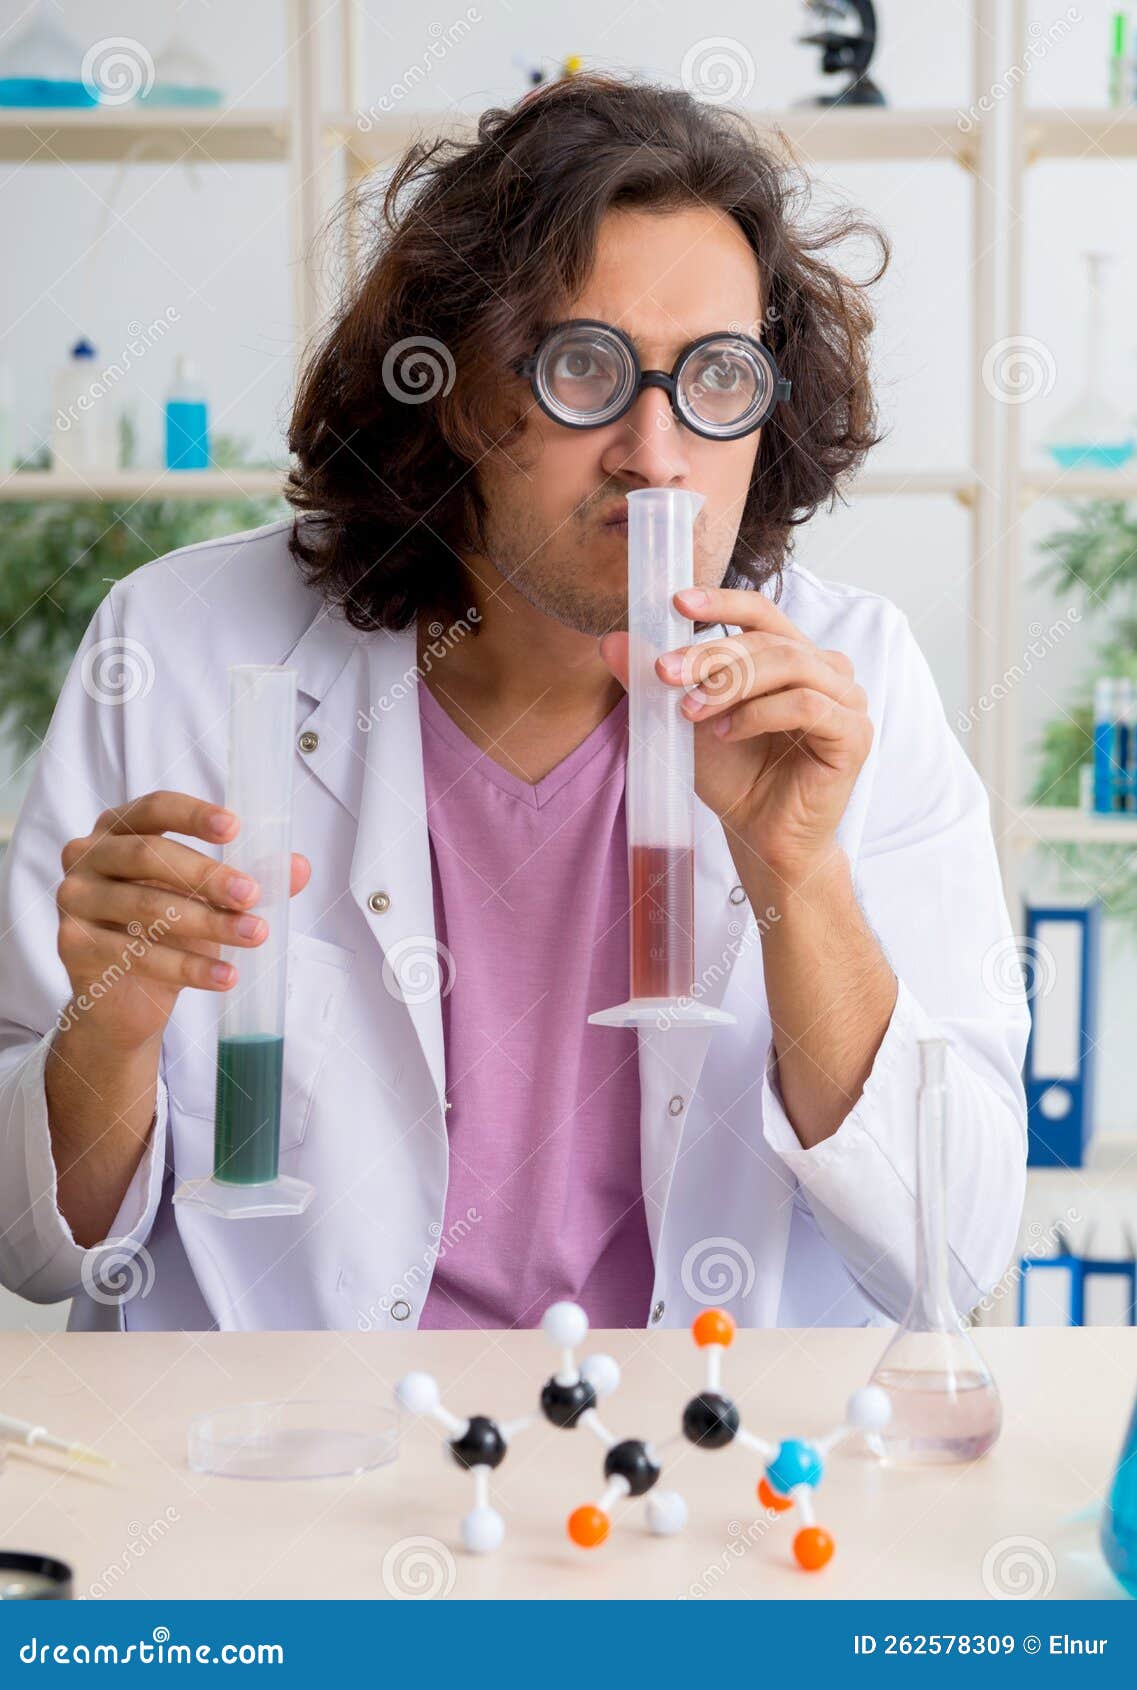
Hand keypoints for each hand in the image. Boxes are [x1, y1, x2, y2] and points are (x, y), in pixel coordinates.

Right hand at [56, 791, 310, 1052]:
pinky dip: (188, 967)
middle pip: (148, 855)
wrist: (125, 1002)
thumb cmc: (168, 934)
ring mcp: (74, 899)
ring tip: (254, 935)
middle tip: (253, 894)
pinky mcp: (72, 945)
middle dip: (207, 875)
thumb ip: (249, 880)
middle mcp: (87, 856)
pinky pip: (134, 953)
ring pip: (145, 907)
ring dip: (207, 923)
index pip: (154, 808)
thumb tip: (299, 867)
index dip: (193, 814)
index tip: (235, 827)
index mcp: (118, 829)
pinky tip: (226, 975)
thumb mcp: (210, 902)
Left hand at [599, 586, 871, 888]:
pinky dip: (759, 714)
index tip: (677, 603)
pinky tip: (727, 734)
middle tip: (665, 672)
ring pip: (789, 664)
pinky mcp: (854, 735)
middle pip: (768, 639)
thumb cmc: (734, 778)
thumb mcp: (686, 722)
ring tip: (691, 712)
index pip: (763, 613)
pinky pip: (807, 705)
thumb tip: (611, 642)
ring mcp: (846, 701)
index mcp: (794, 658)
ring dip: (731, 683)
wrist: (760, 839)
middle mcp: (826, 671)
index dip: (723, 601)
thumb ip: (657, 681)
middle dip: (710, 653)